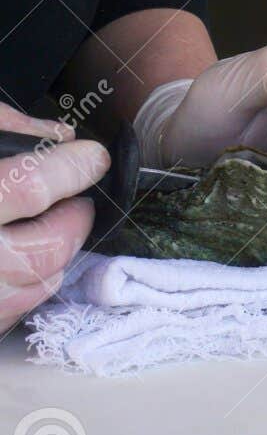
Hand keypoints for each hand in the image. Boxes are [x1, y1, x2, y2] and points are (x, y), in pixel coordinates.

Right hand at [0, 107, 108, 333]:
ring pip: (36, 284)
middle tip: (74, 198)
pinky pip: (13, 307)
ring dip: (56, 251)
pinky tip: (16, 256)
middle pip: (44, 249)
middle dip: (72, 220)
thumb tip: (56, 135)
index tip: (89, 157)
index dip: (70, 169)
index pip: (28, 187)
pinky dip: (26, 281)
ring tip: (49, 223)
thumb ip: (0, 127)